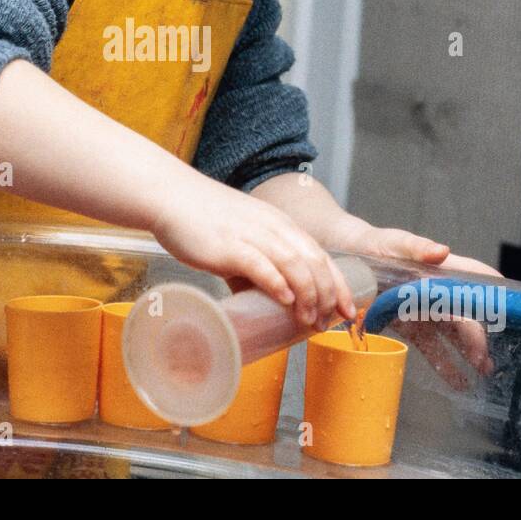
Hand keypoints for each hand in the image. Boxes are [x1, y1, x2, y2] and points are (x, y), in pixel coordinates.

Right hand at [150, 176, 357, 331]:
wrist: (171, 197)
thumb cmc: (202, 219)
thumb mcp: (241, 239)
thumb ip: (252, 268)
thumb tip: (257, 301)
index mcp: (280, 225)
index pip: (321, 256)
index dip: (340, 285)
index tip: (349, 310)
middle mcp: (273, 228)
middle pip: (315, 263)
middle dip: (329, 296)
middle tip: (328, 322)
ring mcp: (253, 235)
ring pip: (295, 266)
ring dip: (308, 297)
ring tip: (310, 321)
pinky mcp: (230, 246)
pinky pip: (262, 266)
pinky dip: (278, 285)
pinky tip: (286, 302)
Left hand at [325, 215, 502, 390]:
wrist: (346, 258)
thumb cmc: (373, 244)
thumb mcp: (392, 242)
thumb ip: (416, 247)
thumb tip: (442, 251)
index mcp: (439, 270)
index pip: (475, 278)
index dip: (494, 292)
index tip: (514, 308)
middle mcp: (437, 293)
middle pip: (465, 315)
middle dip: (477, 337)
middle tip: (482, 359)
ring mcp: (425, 312)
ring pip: (454, 335)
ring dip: (469, 353)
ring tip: (483, 372)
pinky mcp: (410, 327)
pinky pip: (431, 347)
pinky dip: (445, 364)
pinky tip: (460, 382)